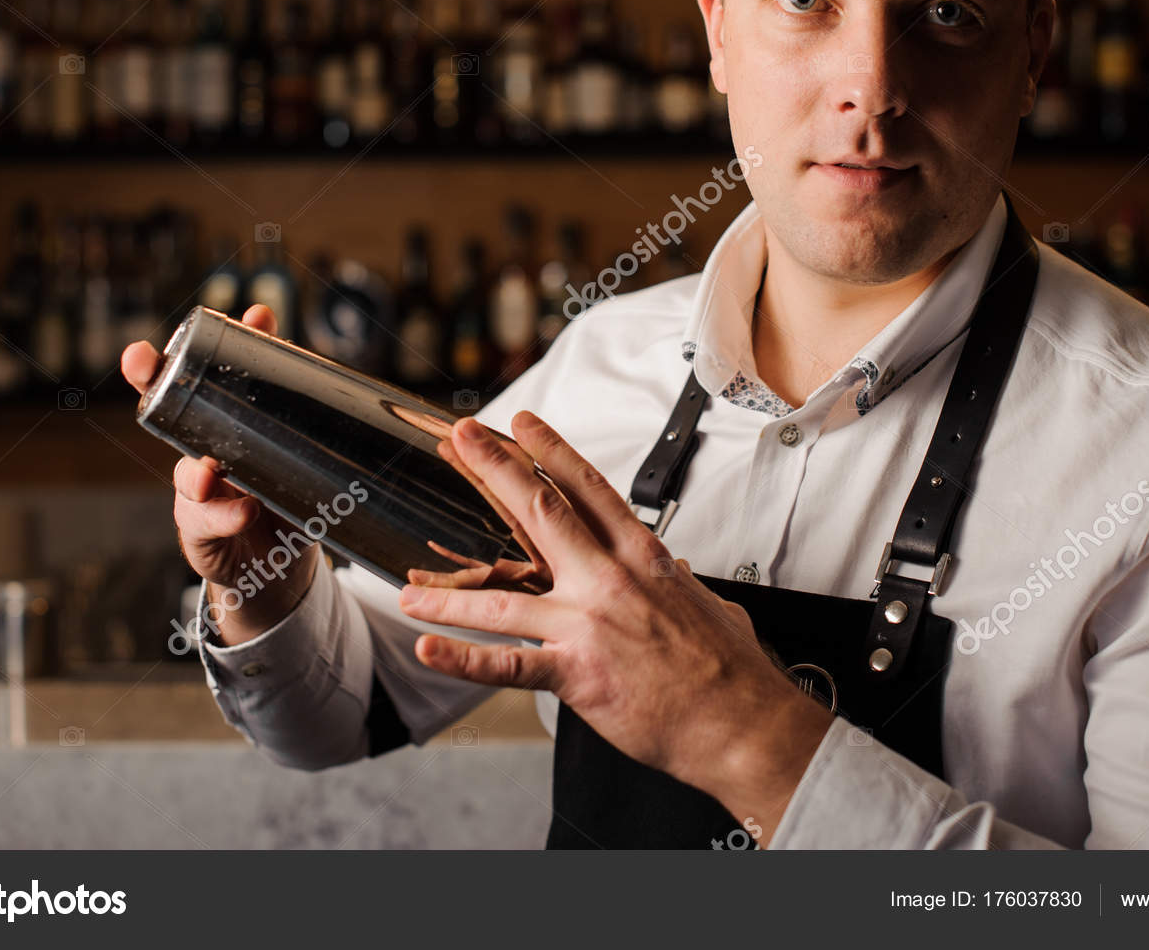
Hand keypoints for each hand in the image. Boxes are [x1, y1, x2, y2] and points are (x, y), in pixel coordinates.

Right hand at [121, 304, 316, 642]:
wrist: (276, 560)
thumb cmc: (280, 487)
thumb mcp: (285, 438)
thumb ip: (276, 386)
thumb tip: (263, 315)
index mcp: (213, 424)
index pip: (183, 385)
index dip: (162, 363)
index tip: (145, 346)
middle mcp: (196, 451)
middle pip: (164, 414)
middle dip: (151, 385)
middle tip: (141, 361)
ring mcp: (194, 491)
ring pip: (186, 474)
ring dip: (195, 472)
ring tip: (210, 473)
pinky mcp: (200, 529)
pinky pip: (207, 520)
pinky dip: (226, 515)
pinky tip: (245, 511)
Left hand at [397, 410, 832, 839]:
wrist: (741, 723)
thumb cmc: (731, 672)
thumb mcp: (709, 606)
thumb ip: (682, 585)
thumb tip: (678, 573)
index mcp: (644, 558)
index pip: (588, 489)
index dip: (550, 451)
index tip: (521, 425)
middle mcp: (610, 581)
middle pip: (540, 511)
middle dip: (493, 471)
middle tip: (459, 442)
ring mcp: (588, 624)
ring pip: (503, 599)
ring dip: (449, 596)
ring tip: (406, 592)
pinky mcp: (577, 672)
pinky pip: (508, 664)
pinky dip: (462, 658)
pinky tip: (429, 648)